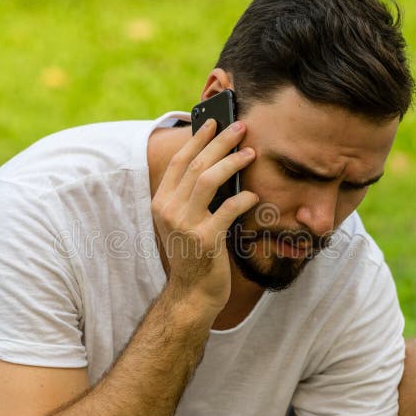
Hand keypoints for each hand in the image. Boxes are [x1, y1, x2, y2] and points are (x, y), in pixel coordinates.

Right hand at [151, 119, 258, 311]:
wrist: (193, 293)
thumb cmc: (195, 254)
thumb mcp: (185, 221)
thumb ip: (191, 196)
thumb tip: (216, 161)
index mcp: (161, 202)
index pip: (179, 162)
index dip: (197, 139)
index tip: (213, 122)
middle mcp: (168, 210)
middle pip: (195, 165)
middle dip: (219, 142)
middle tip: (241, 128)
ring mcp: (185, 225)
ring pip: (208, 180)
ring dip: (232, 162)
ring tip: (251, 153)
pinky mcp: (205, 240)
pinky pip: (227, 209)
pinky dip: (243, 199)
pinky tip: (254, 196)